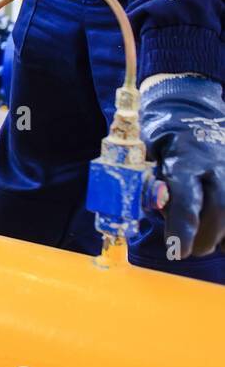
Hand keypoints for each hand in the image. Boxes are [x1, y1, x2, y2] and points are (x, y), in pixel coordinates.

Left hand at [141, 74, 224, 257]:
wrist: (192, 116)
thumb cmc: (165, 145)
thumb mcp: (150, 159)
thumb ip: (152, 186)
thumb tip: (148, 212)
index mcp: (184, 160)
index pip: (186, 198)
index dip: (183, 227)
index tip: (178, 250)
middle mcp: (215, 166)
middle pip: (220, 208)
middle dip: (206, 236)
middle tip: (191, 250)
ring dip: (222, 235)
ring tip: (208, 243)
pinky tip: (221, 237)